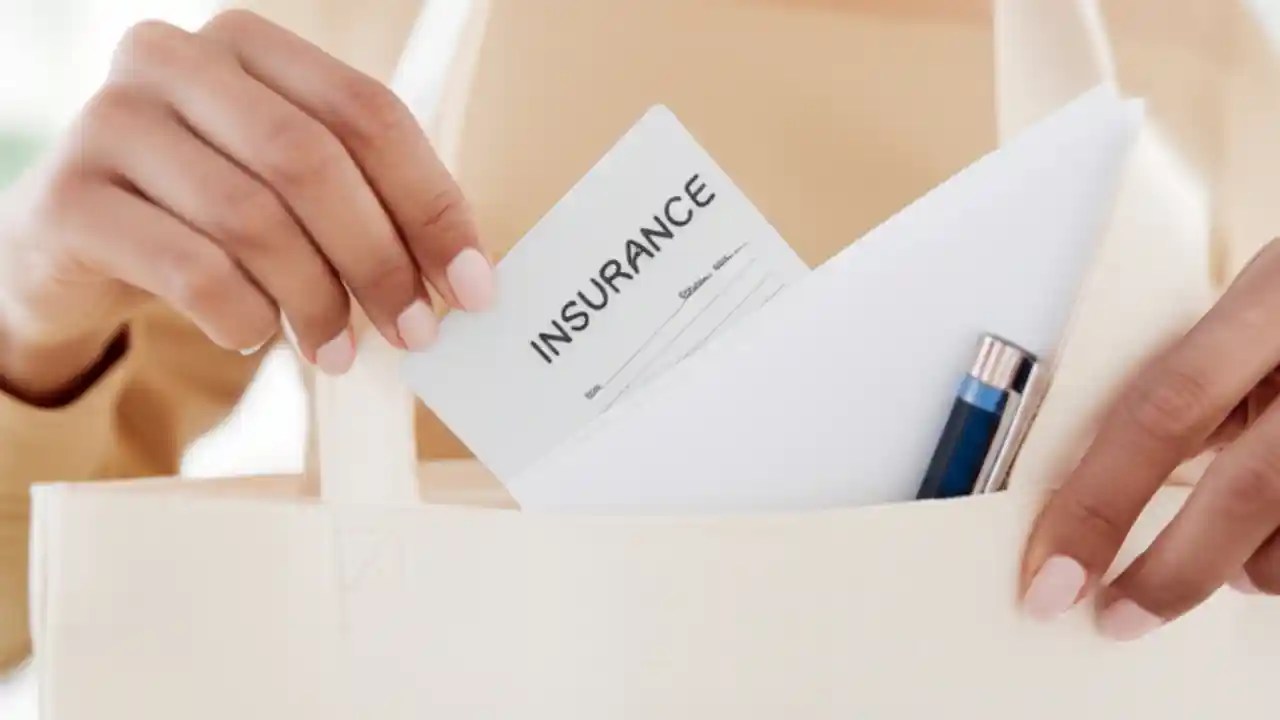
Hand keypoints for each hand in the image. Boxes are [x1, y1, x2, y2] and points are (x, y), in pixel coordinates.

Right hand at [0, 10, 492, 396]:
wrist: (72, 248)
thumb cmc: (205, 216)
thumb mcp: (288, 193)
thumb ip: (368, 207)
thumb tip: (465, 279)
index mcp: (248, 45)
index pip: (367, 113)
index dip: (431, 204)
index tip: (473, 286)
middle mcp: (173, 60)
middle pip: (311, 160)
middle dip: (379, 259)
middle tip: (414, 331)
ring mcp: (110, 121)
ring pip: (252, 218)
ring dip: (316, 301)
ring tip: (338, 349)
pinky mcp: (69, 199)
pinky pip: (190, 270)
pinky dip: (244, 317)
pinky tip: (255, 335)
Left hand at [1021, 238, 1279, 639]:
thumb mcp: (1260, 307)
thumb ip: (1205, 383)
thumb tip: (1103, 488)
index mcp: (1277, 294)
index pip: (1164, 409)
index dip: (1098, 501)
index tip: (1049, 573)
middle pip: (1247, 489)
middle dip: (1171, 571)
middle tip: (1118, 616)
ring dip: (1252, 568)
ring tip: (1233, 558)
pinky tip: (1275, 545)